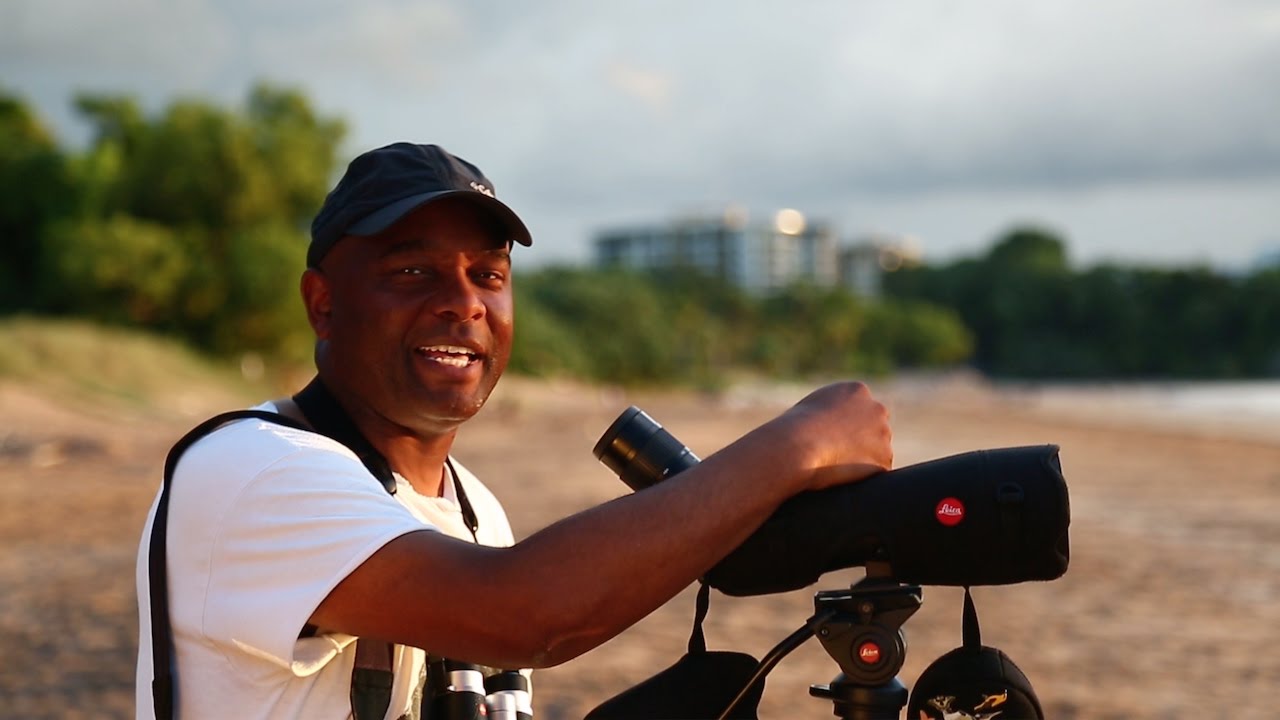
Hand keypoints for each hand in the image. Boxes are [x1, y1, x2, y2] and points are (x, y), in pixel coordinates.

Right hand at [777, 381, 892, 491]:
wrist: (797, 446)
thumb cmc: (794, 428)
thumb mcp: (811, 406)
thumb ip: (830, 410)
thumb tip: (829, 424)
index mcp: (857, 391)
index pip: (864, 409)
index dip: (851, 426)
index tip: (837, 437)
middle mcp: (876, 409)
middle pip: (877, 428)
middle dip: (864, 441)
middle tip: (840, 455)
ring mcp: (883, 435)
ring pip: (879, 451)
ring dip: (864, 460)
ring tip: (836, 466)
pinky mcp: (883, 461)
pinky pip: (877, 472)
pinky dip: (863, 477)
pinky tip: (843, 478)